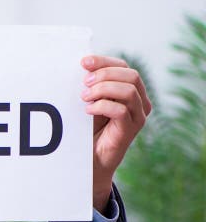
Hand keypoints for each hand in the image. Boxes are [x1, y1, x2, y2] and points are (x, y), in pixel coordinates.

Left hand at [81, 55, 151, 211]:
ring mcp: (138, 115)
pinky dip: (102, 106)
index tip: (83, 62)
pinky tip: (88, 110)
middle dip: (104, 75)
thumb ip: (91, 85)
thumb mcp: (89, 102)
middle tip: (83, 85)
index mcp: (130, 89)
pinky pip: (121, 110)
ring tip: (85, 98)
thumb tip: (83, 65)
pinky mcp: (131, 129)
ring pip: (128, 90)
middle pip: (130, 74)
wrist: (89, 159)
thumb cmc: (88, 129)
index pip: (123, 66)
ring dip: (103, 90)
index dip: (104, 62)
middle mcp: (139, 101)